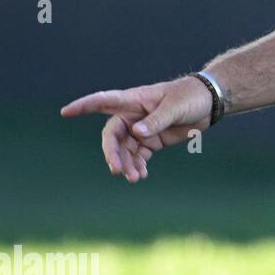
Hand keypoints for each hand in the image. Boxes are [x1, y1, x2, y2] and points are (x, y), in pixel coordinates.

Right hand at [60, 77, 214, 182]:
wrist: (209, 103)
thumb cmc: (190, 96)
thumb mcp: (175, 107)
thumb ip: (156, 120)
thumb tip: (137, 132)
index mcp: (133, 100)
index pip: (103, 101)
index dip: (84, 106)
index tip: (65, 112)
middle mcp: (132, 115)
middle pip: (113, 135)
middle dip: (112, 153)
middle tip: (117, 170)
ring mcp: (141, 129)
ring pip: (125, 149)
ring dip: (126, 164)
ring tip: (133, 178)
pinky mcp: (151, 141)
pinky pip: (138, 156)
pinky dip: (137, 166)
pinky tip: (140, 175)